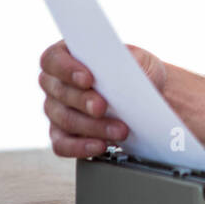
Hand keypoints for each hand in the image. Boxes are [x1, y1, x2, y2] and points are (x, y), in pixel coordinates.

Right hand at [38, 39, 167, 157]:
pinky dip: (81, 147)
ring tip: (119, 130)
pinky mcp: (62, 134)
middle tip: (103, 108)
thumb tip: (122, 75)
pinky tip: (101, 146)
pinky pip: (62, 144)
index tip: (88, 78)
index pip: (53, 59)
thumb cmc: (139, 72)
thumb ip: (130, 62)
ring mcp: (56, 110)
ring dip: (92, 126)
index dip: (67, 69)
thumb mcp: (140, 59)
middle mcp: (55, 83)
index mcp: (67, 56)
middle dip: (83, 101)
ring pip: (64, 120)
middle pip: (59, 92)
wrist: (150, 96)